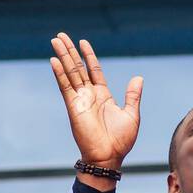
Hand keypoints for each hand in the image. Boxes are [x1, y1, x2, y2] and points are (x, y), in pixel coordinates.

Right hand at [49, 34, 142, 171]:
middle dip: (70, 51)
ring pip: (70, 72)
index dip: (89, 56)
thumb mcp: (131, 114)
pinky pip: (65, 86)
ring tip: (55, 40)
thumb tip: (138, 78)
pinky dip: (59, 73)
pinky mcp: (73, 106)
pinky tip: (54, 60)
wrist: (109, 157)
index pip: (94, 70)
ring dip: (63, 56)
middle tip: (61, 35)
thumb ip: (132, 95)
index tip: (83, 42)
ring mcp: (80, 99)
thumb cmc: (120, 141)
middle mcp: (89, 95)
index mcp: (103, 95)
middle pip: (78, 67)